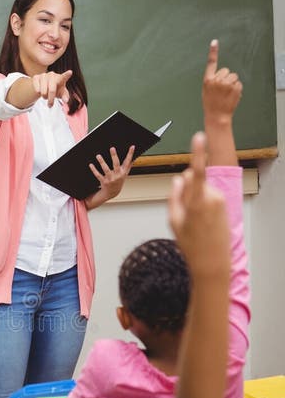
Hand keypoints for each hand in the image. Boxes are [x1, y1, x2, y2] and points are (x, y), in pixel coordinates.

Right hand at [31, 69, 71, 106]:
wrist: (43, 85)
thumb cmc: (55, 89)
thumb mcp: (61, 93)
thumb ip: (65, 96)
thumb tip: (66, 100)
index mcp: (60, 78)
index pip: (64, 77)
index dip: (66, 75)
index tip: (70, 72)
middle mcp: (52, 75)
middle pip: (52, 90)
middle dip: (51, 99)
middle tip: (50, 105)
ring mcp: (44, 75)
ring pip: (43, 91)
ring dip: (44, 97)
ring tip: (45, 95)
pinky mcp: (36, 77)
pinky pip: (37, 89)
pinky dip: (38, 93)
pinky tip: (39, 91)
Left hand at [89, 144, 134, 200]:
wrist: (113, 192)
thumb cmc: (119, 180)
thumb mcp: (125, 173)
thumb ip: (129, 164)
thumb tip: (134, 155)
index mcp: (123, 172)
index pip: (128, 161)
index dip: (130, 154)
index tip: (132, 146)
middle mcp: (117, 175)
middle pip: (116, 164)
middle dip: (114, 156)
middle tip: (112, 148)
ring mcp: (110, 179)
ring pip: (106, 169)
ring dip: (102, 162)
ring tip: (98, 155)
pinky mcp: (104, 181)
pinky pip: (98, 175)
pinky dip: (94, 170)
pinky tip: (91, 164)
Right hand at [168, 131, 229, 278]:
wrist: (211, 262)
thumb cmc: (190, 244)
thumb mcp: (174, 222)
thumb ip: (174, 197)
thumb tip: (178, 178)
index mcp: (197, 202)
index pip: (197, 171)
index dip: (198, 153)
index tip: (200, 136)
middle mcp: (211, 197)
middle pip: (193, 180)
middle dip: (186, 188)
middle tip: (184, 214)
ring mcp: (219, 200)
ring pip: (200, 188)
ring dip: (194, 198)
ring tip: (194, 221)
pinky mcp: (224, 204)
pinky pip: (208, 196)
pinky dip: (202, 203)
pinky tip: (202, 221)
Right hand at [202, 40, 241, 123]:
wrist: (217, 116)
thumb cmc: (211, 104)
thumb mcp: (207, 91)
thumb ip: (213, 81)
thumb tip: (223, 74)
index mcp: (208, 80)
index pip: (211, 63)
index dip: (213, 52)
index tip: (214, 42)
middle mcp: (217, 80)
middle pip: (226, 70)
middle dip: (226, 78)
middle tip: (222, 90)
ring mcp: (226, 84)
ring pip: (234, 76)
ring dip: (232, 83)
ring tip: (227, 94)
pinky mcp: (235, 87)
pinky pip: (239, 83)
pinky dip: (237, 89)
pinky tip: (231, 96)